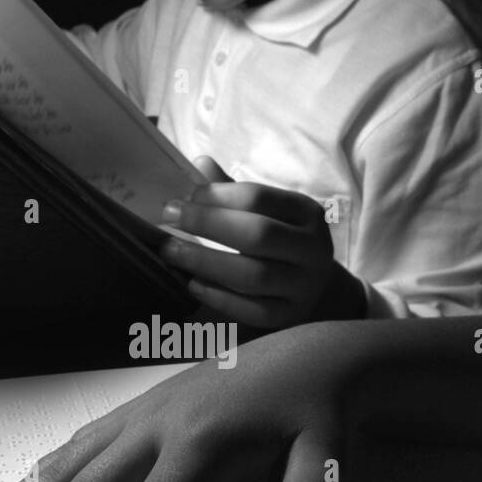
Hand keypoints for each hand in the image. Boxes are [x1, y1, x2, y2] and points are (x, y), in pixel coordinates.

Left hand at [160, 171, 364, 327]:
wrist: (312, 285)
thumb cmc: (278, 240)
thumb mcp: (266, 211)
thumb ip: (232, 191)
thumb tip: (199, 164)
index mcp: (306, 212)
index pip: (259, 197)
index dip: (217, 196)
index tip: (182, 197)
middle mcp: (312, 249)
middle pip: (258, 234)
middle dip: (208, 224)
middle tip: (169, 218)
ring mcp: (303, 286)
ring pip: (253, 276)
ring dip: (205, 262)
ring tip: (170, 251)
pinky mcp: (288, 316)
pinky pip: (250, 310)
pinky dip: (218, 297)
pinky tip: (191, 283)